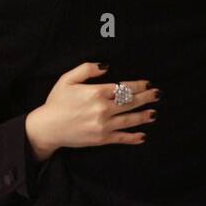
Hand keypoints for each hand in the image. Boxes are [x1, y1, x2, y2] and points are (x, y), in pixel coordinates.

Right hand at [24, 62, 158, 160]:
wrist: (47, 127)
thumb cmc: (56, 102)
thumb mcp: (67, 79)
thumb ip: (86, 69)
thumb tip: (106, 66)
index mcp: (96, 92)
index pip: (123, 87)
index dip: (138, 85)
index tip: (146, 84)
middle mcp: (103, 109)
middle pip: (130, 102)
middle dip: (146, 98)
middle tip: (158, 94)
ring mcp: (103, 125)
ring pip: (129, 119)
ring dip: (144, 116)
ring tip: (154, 113)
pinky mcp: (101, 139)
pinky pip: (121, 138)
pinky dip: (133, 137)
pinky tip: (143, 136)